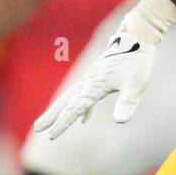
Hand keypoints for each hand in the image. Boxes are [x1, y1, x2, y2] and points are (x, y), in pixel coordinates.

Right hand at [34, 30, 154, 139]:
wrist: (137, 38)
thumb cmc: (137, 62)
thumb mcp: (136, 84)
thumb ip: (127, 102)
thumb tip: (119, 121)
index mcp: (95, 86)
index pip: (75, 108)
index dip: (63, 122)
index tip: (52, 136)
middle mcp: (88, 82)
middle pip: (65, 101)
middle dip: (51, 115)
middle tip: (37, 128)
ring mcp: (91, 78)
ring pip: (70, 97)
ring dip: (59, 110)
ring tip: (48, 123)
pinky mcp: (97, 77)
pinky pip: (84, 95)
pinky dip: (81, 107)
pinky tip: (84, 119)